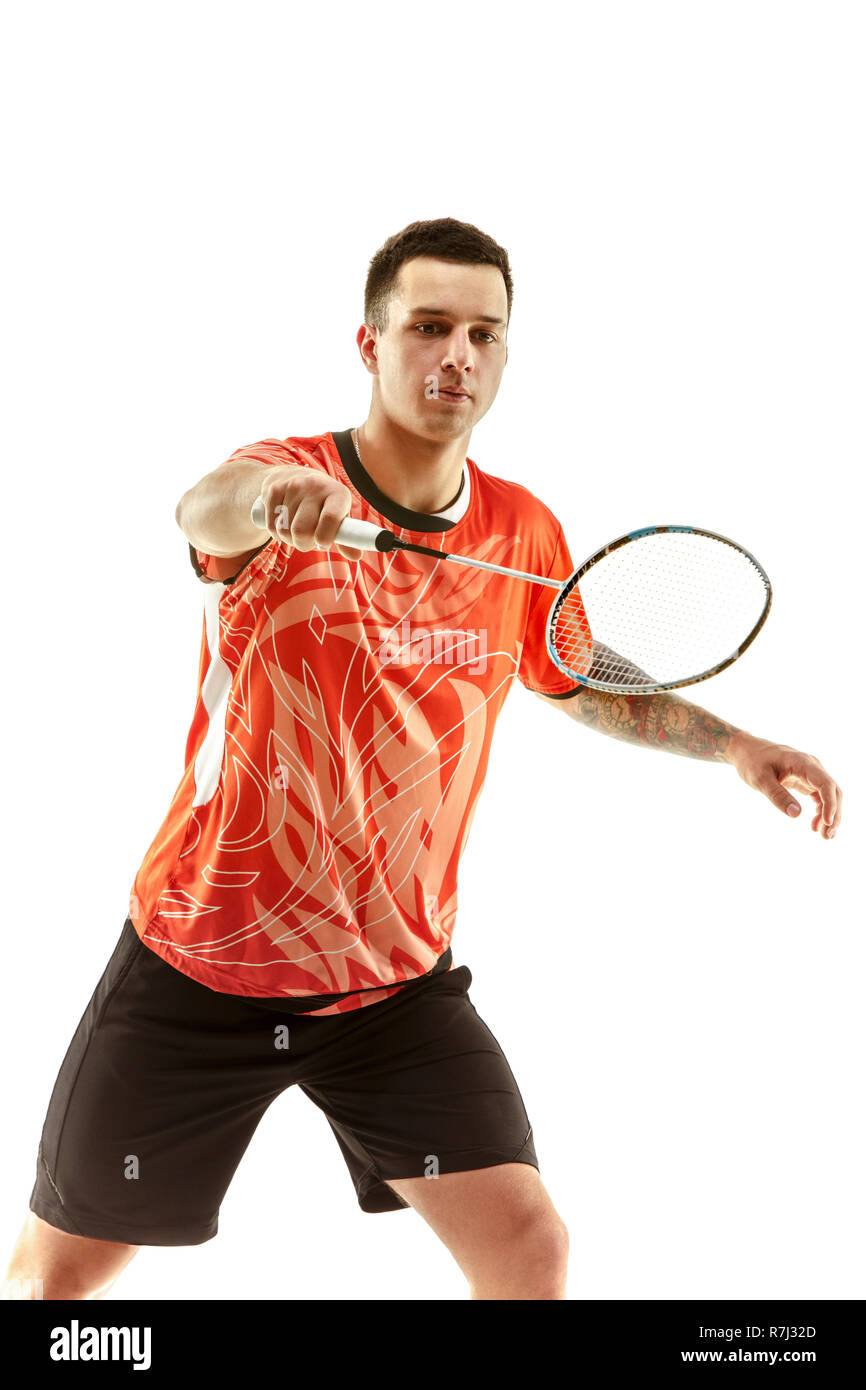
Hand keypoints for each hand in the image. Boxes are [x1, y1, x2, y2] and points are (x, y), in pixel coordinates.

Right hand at [258, 465, 362, 560]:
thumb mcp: (338, 514)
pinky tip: (283, 520)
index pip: (331, 518)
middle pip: (302, 530)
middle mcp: (316, 486)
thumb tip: (356, 556)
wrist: (293, 475)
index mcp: (338, 493)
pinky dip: (276, 532)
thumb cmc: (321, 503)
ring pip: (285, 530)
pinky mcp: (273, 489)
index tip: (322, 543)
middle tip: (308, 539)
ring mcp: (293, 486)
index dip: (325, 537)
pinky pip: (271, 525)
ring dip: (289, 538)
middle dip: (303, 543)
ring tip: (296, 528)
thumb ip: (346, 536)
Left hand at [727, 733, 841, 838]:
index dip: (830, 804)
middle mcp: (812, 767)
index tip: (826, 823)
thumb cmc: (753, 762)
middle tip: (827, 836)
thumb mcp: (760, 779)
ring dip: (829, 815)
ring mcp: (811, 774)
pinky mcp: (806, 780)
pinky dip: (821, 811)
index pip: (826, 783)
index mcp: (803, 763)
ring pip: (829, 795)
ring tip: (824, 835)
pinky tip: (814, 825)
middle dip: (834, 814)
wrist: (748, 751)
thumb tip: (796, 814)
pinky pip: (820, 796)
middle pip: (833, 791)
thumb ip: (777, 795)